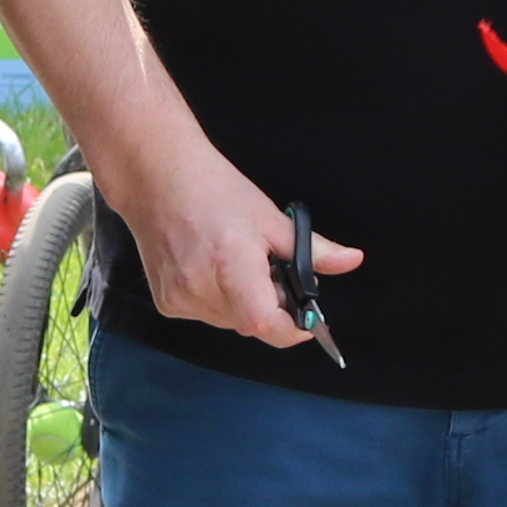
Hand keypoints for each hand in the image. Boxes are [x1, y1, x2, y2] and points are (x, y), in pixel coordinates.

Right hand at [113, 136, 353, 349]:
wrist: (155, 177)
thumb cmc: (213, 189)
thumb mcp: (269, 216)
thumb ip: (311, 249)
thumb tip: (351, 261)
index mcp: (231, 264)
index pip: (266, 324)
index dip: (293, 329)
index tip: (307, 319)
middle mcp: (201, 287)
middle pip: (252, 324)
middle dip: (270, 306)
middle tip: (268, 270)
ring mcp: (180, 299)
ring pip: (231, 322)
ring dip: (244, 304)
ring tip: (236, 264)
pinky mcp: (167, 304)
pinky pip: (208, 315)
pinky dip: (219, 300)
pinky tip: (210, 268)